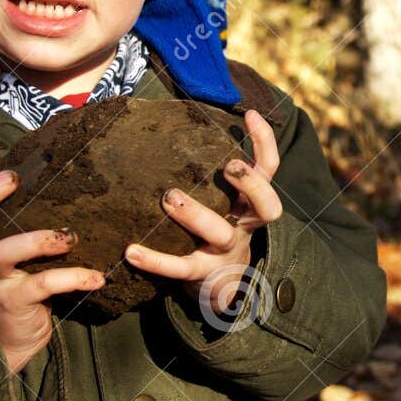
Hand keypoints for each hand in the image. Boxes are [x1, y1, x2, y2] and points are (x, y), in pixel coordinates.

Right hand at [0, 149, 105, 373]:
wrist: (11, 340)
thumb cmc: (16, 284)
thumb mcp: (7, 253)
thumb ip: (13, 223)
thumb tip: (42, 180)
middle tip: (15, 178)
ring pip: (4, 253)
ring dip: (38, 239)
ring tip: (67, 236)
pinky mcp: (16, 302)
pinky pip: (43, 286)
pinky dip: (72, 278)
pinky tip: (96, 277)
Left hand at [123, 109, 282, 320]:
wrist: (219, 284)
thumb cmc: (216, 225)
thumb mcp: (223, 198)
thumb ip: (211, 167)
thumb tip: (181, 120)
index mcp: (250, 202)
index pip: (269, 170)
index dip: (265, 143)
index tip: (251, 115)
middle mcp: (245, 225)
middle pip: (266, 207)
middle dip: (250, 185)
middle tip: (229, 165)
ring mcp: (225, 251)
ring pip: (220, 233)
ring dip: (196, 214)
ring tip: (169, 197)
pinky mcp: (200, 272)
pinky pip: (180, 267)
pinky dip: (156, 260)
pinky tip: (131, 251)